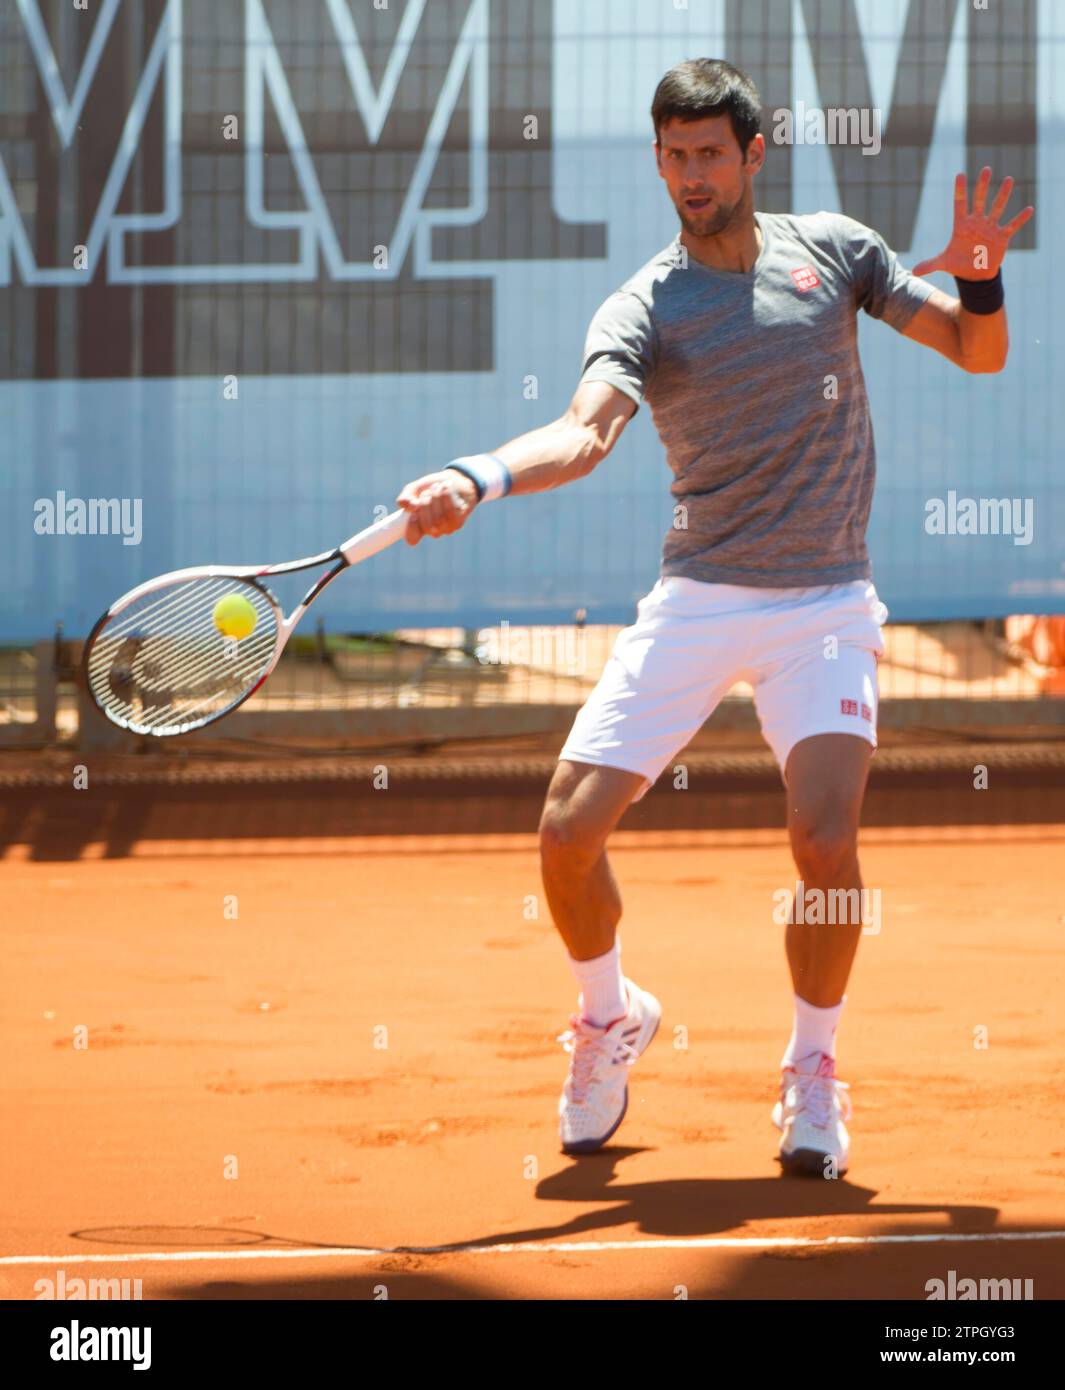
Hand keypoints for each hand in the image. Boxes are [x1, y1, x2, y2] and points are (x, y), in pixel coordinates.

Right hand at [396, 470, 477, 545]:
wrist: (452, 480)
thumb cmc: (430, 488)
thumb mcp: (414, 489)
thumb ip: (406, 498)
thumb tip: (409, 507)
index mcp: (418, 526)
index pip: (412, 538)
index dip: (411, 529)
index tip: (412, 513)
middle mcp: (432, 531)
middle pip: (428, 526)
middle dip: (425, 505)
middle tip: (426, 492)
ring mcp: (446, 528)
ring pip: (440, 519)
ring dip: (437, 498)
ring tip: (436, 486)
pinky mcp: (458, 521)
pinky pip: (451, 511)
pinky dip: (447, 496)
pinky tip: (446, 487)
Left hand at [912, 167, 1032, 279]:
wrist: (975, 274)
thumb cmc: (959, 264)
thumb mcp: (944, 263)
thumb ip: (930, 264)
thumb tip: (914, 272)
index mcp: (962, 226)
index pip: (959, 204)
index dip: (960, 191)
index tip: (959, 175)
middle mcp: (977, 223)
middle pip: (979, 200)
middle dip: (982, 186)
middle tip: (985, 169)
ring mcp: (990, 228)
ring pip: (997, 208)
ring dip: (1003, 195)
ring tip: (1008, 180)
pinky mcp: (1002, 237)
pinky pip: (1012, 226)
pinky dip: (1020, 219)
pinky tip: (1028, 209)